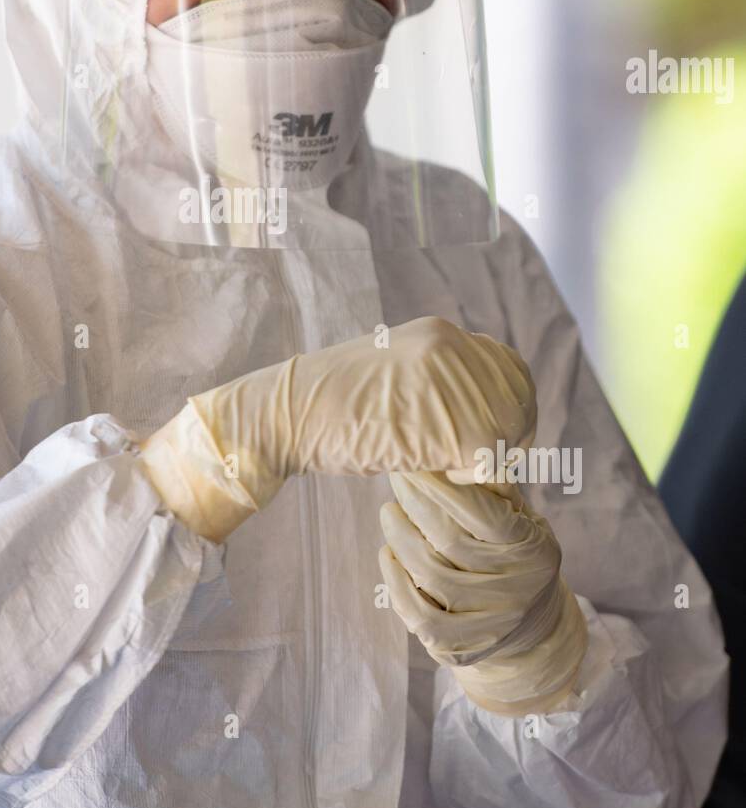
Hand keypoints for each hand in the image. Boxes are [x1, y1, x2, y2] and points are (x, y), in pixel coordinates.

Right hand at [139, 317, 535, 542]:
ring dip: (484, 457)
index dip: (507, 406)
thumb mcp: (395, 375)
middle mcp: (452, 346)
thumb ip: (438, 382)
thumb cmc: (335, 407)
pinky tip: (433, 471)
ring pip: (507, 430)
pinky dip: (468, 475)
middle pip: (517, 399)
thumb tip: (484, 412)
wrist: (289, 414)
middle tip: (468, 461)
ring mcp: (448, 381)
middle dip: (505, 435)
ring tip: (445, 464)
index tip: (484, 436)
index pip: (509, 368)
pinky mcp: (443, 421)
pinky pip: (487, 458)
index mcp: (442, 333)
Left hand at [379, 468, 586, 713]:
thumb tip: (462, 446)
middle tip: (397, 478)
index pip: (481, 512)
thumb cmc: (517, 556)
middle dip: (416, 503)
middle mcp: (515, 589)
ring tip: (389, 513)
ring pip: (429, 575)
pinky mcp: (461, 648)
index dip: (442, 485)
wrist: (532, 632)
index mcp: (532, 550)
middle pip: (449, 541)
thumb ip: (496, 489)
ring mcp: (488, 623)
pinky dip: (396, 584)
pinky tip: (388, 555)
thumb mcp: (524, 521)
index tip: (417, 460)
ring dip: (400, 538)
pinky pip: (418, 616)